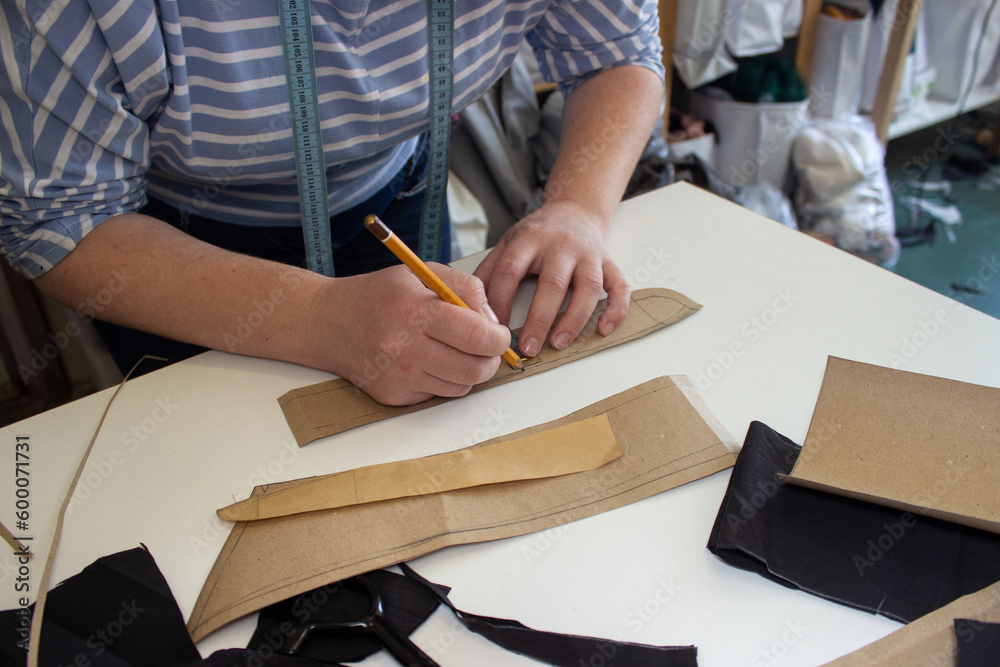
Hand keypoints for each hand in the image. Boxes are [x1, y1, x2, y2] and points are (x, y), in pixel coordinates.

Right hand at [311, 264, 511, 404]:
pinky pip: (438, 394)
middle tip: (487, 347)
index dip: (498, 338)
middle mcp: (406, 349)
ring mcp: (399, 377)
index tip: (499, 333)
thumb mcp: (420, 274)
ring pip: (460, 386)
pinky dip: (444, 380)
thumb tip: (491, 318)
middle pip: (474, 369)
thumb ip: (463, 287)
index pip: (476, 335)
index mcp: (415, 312)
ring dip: (469, 370)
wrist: (328, 323)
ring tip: (455, 350)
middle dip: (491, 359)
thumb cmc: (377, 296)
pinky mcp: (394, 396)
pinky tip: (428, 360)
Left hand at [473, 200, 629, 357]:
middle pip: (552, 283)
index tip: (493, 329)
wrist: (574, 210)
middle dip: (539, 319)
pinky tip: (603, 329)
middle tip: (528, 348)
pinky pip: (620, 287)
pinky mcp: (609, 263)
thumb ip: (490, 270)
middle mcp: (562, 245)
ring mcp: (589, 254)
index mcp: (530, 239)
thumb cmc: (538, 233)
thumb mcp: (508, 242)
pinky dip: (616, 309)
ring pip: (588, 288)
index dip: (500, 301)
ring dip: (574, 319)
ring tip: (558, 343)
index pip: (511, 270)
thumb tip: (467, 305)